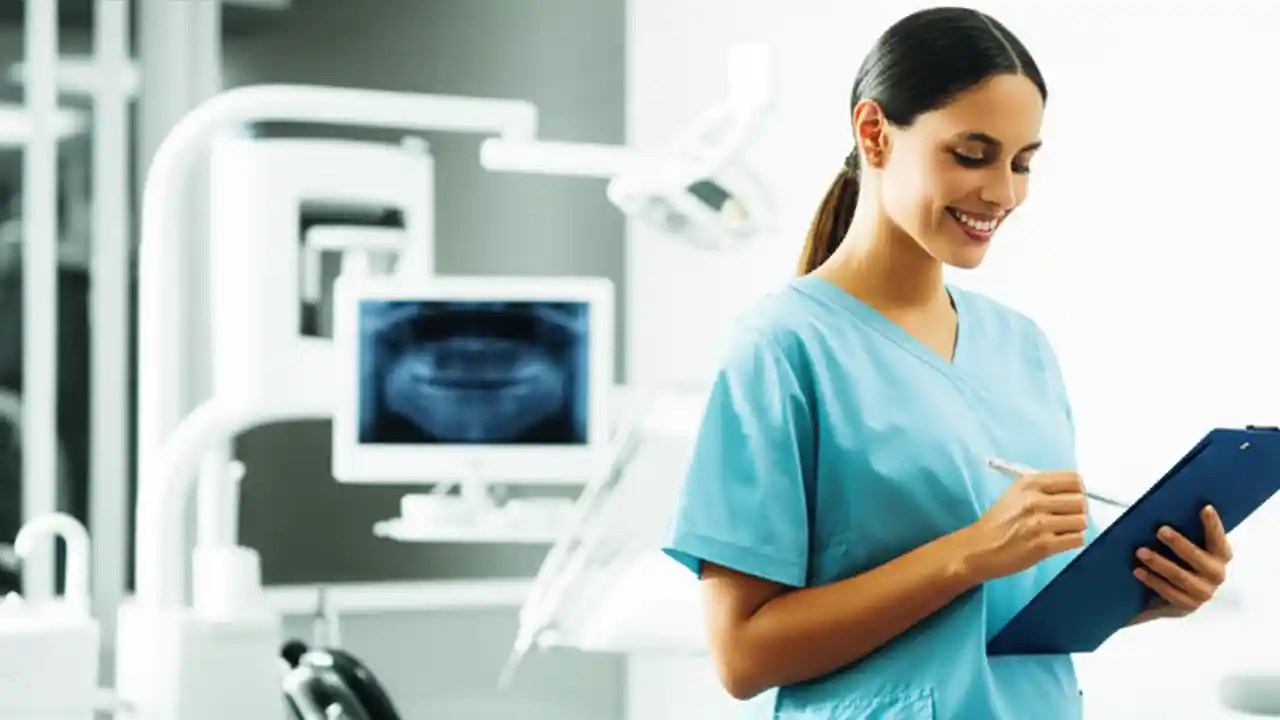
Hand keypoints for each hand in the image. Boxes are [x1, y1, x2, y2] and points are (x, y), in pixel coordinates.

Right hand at [962, 470, 1089, 581]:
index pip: (1073, 480)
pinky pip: (1077, 539)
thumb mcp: (1016, 494)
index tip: (1072, 497)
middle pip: (1081, 501)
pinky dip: (1072, 541)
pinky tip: (1059, 540)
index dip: (1078, 490)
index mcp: (1029, 484)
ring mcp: (1040, 523)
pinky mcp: (1044, 545)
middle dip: (1078, 510)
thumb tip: (1077, 492)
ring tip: (1061, 530)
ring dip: (1076, 527)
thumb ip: (1044, 489)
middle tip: (1067, 517)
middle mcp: (1035, 500)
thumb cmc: (999, 521)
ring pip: (1081, 521)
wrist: (980, 548)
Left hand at [1133, 505, 1232, 617]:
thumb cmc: (1175, 557)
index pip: (1219, 540)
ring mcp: (1203, 593)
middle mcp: (1216, 575)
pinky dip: (1153, 580)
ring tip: (1140, 551)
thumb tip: (1164, 507)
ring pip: (1180, 576)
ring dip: (1159, 563)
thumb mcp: (1180, 544)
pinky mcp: (1186, 606)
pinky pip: (1169, 593)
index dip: (1214, 525)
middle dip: (1180, 544)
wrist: (1166, 592)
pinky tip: (1138, 571)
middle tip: (1160, 530)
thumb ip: (1181, 530)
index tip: (1205, 508)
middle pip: (1199, 559)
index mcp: (1220, 556)